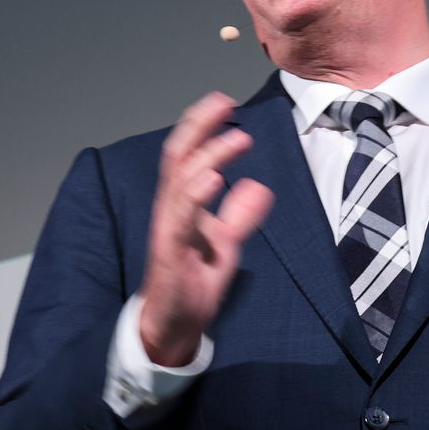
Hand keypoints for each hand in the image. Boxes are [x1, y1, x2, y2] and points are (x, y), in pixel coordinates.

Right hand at [137, 92, 274, 366]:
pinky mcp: (170, 255)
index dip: (202, 125)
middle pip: (178, 156)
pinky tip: (213, 179)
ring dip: (209, 156)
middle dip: (199, 126)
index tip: (224, 101)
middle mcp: (170, 210)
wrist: (173, 327)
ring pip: (181, 183)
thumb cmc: (192, 282)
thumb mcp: (224, 244)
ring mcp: (169, 231)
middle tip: (223, 102)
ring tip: (235, 138)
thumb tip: (259, 186)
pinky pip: (181, 221)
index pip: (186, 154)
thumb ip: (239, 215)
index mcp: (180, 204)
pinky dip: (196, 197)